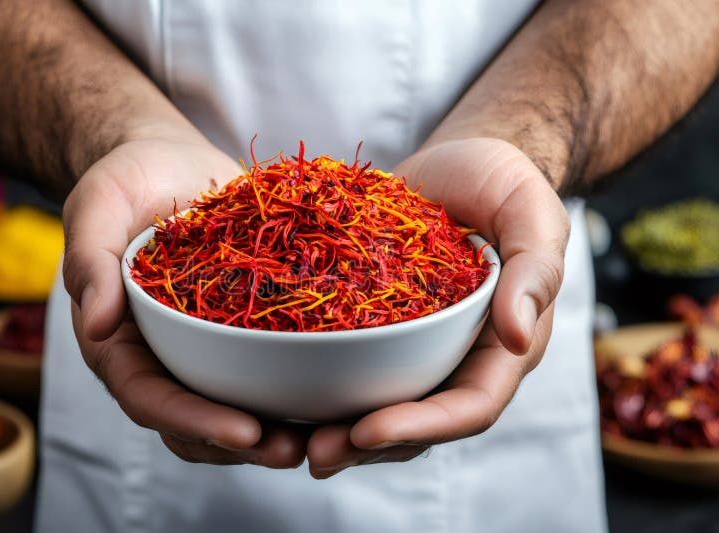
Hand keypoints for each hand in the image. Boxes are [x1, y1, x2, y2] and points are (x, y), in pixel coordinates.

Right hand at [63, 132, 305, 467]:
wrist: (170, 161)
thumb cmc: (125, 181)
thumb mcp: (96, 206)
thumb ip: (88, 262)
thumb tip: (93, 325)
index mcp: (120, 340)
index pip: (150, 397)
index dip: (194, 421)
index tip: (244, 432)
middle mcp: (163, 353)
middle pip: (196, 417)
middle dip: (241, 442)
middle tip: (292, 450)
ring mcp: (204, 343)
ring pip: (234, 402)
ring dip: (274, 426)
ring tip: (322, 436)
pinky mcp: (242, 324)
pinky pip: (266, 362)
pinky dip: (295, 382)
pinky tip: (335, 388)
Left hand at [306, 138, 569, 477]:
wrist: (455, 163)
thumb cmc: (503, 183)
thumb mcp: (531, 211)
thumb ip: (536, 268)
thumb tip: (520, 336)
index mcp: (500, 345)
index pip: (470, 405)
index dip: (422, 426)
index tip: (368, 430)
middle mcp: (454, 356)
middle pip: (417, 421)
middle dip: (367, 444)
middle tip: (315, 454)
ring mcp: (411, 343)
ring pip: (376, 402)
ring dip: (334, 427)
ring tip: (284, 440)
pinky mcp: (374, 323)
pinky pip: (346, 360)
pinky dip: (315, 380)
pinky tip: (272, 388)